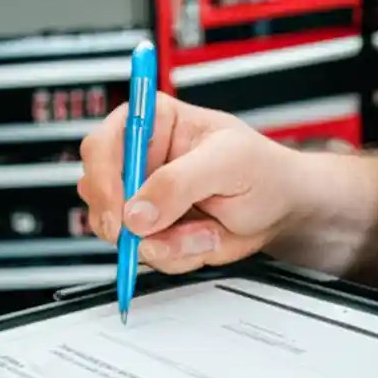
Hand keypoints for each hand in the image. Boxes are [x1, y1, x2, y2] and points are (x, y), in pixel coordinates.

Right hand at [77, 94, 331, 274]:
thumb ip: (179, 183)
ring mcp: (141, 200)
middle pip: (96, 191)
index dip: (103, 178)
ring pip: (119, 231)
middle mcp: (138, 161)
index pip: (103, 144)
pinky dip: (178, 255)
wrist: (280, 208)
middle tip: (157, 234)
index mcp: (151, 123)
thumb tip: (137, 213)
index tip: (120, 210)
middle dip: (126, 221)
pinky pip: (144, 254)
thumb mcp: (227, 163)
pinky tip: (204, 238)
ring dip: (164, 241)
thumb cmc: (261, 169)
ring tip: (206, 230)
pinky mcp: (151, 232)